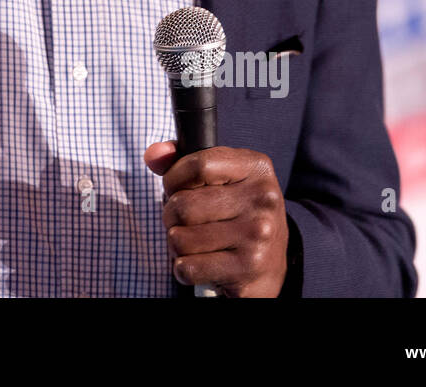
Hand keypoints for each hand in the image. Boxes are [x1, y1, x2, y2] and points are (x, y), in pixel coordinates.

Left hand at [144, 142, 288, 296]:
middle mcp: (262, 200)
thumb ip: (182, 162)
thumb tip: (153, 155)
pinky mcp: (246, 269)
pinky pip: (187, 267)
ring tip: (194, 242)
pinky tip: (201, 263)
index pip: (197, 165)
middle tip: (185, 221)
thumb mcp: (221, 179)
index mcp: (256, 168)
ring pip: (180, 238)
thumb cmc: (237, 214)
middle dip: (171, 215)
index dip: (173, 178)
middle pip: (183, 205)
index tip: (176, 188)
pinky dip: (184, 269)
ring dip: (177, 244)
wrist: (272, 266)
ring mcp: (256, 236)